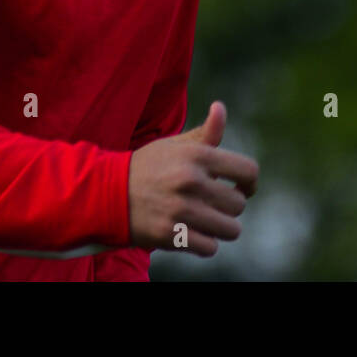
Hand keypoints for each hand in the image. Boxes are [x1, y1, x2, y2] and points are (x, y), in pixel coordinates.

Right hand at [128, 101, 258, 256]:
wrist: (106, 194)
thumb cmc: (147, 167)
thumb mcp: (174, 145)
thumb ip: (205, 133)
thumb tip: (220, 108)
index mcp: (196, 155)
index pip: (248, 171)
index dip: (250, 182)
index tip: (241, 187)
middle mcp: (191, 181)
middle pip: (239, 204)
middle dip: (231, 206)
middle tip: (215, 204)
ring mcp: (181, 210)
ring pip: (230, 229)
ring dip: (221, 227)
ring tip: (208, 220)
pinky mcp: (171, 236)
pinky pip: (210, 247)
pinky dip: (205, 244)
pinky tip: (194, 233)